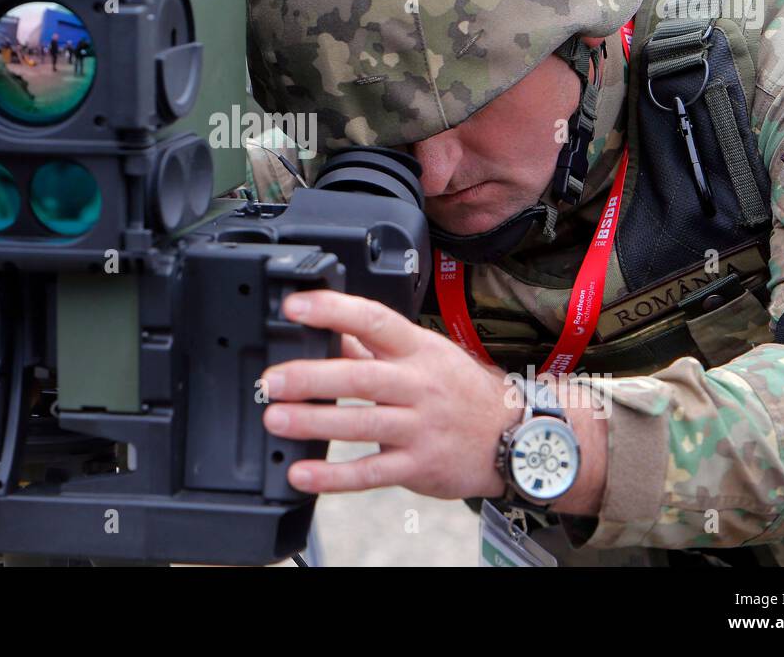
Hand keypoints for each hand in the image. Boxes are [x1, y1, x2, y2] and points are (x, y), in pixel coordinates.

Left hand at [260, 290, 519, 498]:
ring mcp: (420, 427)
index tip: (294, 306)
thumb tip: (326, 326)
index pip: (374, 319)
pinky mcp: (418, 466)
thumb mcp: (423, 355)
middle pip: (360, 377)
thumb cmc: (458, 390)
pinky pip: (371, 473)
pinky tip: (301, 474)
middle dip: (311, 377)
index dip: (333, 310)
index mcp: (417, 349)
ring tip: (275, 420)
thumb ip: (372, 345)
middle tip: (271, 381)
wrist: (512, 437)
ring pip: (362, 424)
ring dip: (314, 423)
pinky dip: (333, 476)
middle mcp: (419, 385)